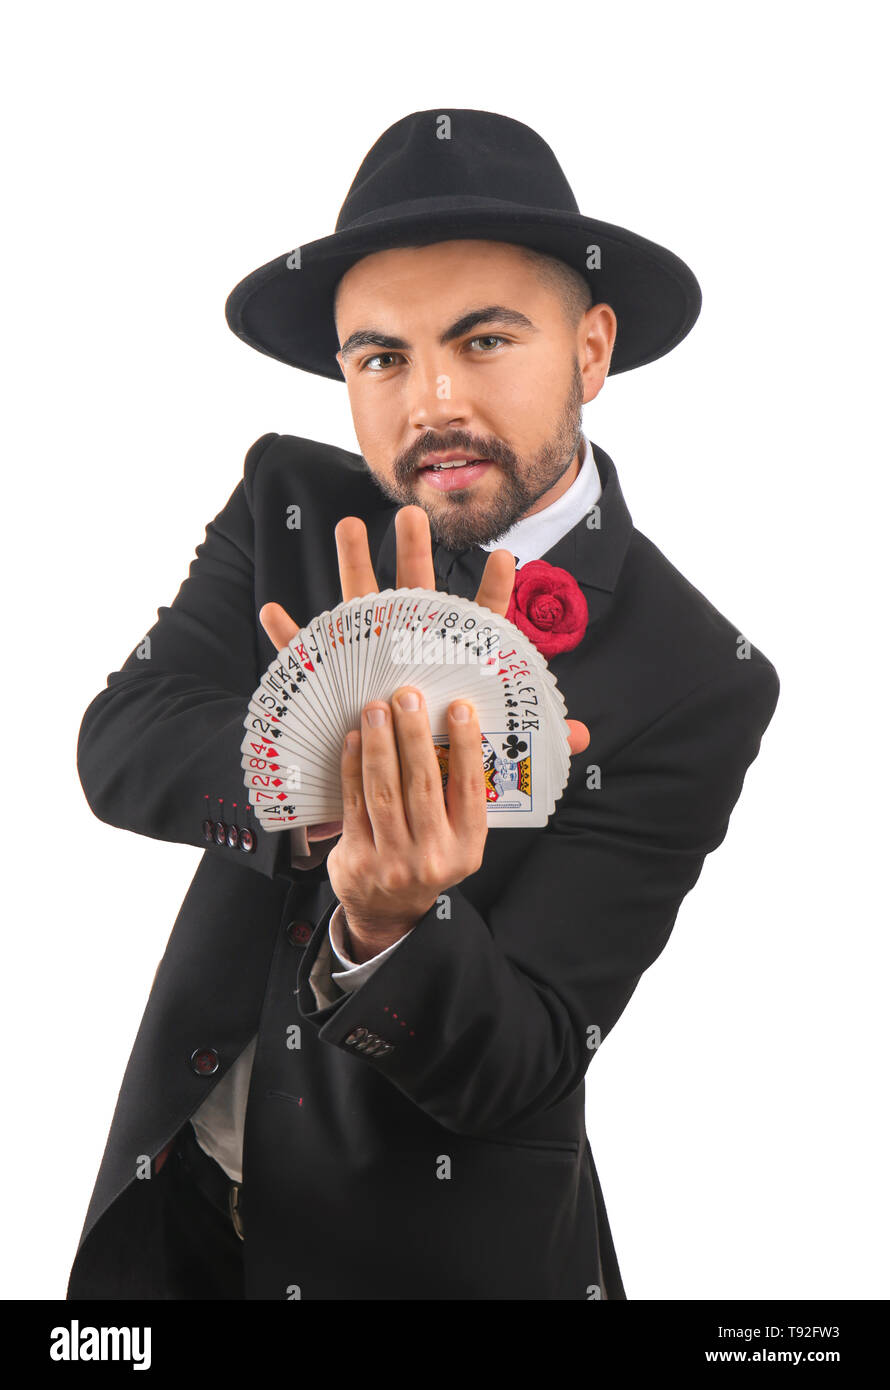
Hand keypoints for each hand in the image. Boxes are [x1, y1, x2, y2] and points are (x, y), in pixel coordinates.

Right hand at [259, 505, 590, 766]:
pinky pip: (305, 655)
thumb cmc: (442, 758)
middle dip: (415, 551)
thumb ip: (530, 734)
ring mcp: (368, 656)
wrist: (394, 790)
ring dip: (353, 565)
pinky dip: (287, 635)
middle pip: (416, 591)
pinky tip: (274, 611)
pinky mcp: (331, 679)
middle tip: (415, 514)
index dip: (496, 592)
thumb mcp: (491, 746)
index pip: (481, 619)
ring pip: (360, 603)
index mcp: (453, 658)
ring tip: (350, 526)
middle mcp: (412, 646)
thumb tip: (584, 738)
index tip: (507, 558)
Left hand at [327, 684, 487, 955]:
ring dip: (379, 744)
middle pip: (422, 784)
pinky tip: (354, 740)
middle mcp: (432, 855)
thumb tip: (484, 734)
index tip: (459, 708)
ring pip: (384, 791)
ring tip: (376, 709)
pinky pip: (354, 804)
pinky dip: (353, 767)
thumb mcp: (461, 839)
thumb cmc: (428, 859)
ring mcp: (392, 860)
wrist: (389, 912)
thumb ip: (466, 796)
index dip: (465, 746)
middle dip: (414, 735)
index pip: (468, 788)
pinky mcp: (358, 858)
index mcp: (466, 847)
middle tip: (408, 697)